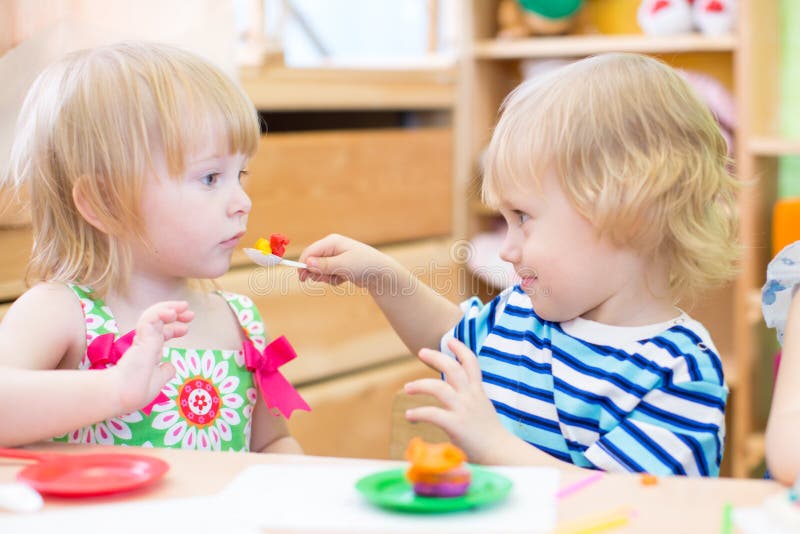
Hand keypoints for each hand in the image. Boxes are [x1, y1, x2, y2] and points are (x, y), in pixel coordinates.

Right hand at [112, 301, 192, 412]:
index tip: (186, 329)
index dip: (174, 329)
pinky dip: (162, 312)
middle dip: (175, 313)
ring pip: (154, 314)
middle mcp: (144, 343)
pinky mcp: (141, 337)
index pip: (160, 334)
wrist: (123, 394)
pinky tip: (172, 313)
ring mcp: (142, 339)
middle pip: (159, 321)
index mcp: (147, 352)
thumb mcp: (157, 380)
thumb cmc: (135, 391)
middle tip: (190, 314)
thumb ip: (164, 371)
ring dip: (170, 308)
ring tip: (184, 307)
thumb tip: (170, 366)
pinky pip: (151, 317)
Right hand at [298, 233, 391, 289]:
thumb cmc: (364, 265)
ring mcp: (335, 257)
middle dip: (317, 273)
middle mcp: (331, 248)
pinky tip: (344, 279)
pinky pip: (328, 275)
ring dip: (326, 277)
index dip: (303, 264)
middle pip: (312, 261)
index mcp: (331, 242)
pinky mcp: (338, 266)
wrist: (381, 273)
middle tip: (325, 279)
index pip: (310, 251)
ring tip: (339, 278)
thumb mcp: (344, 265)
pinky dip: (333, 279)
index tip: (302, 278)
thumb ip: (325, 265)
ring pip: (319, 270)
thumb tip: (308, 263)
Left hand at [404, 338, 513, 463]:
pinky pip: (432, 414)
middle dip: (436, 357)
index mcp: (478, 392)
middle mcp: (471, 397)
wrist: (501, 453)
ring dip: (420, 385)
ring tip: (407, 388)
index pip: (471, 363)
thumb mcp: (481, 408)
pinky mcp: (456, 425)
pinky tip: (409, 415)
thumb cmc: (490, 435)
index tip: (450, 340)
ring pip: (439, 387)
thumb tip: (452, 393)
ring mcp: (463, 410)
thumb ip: (468, 398)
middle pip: (453, 368)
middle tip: (422, 352)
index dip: (461, 349)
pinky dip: (418, 413)